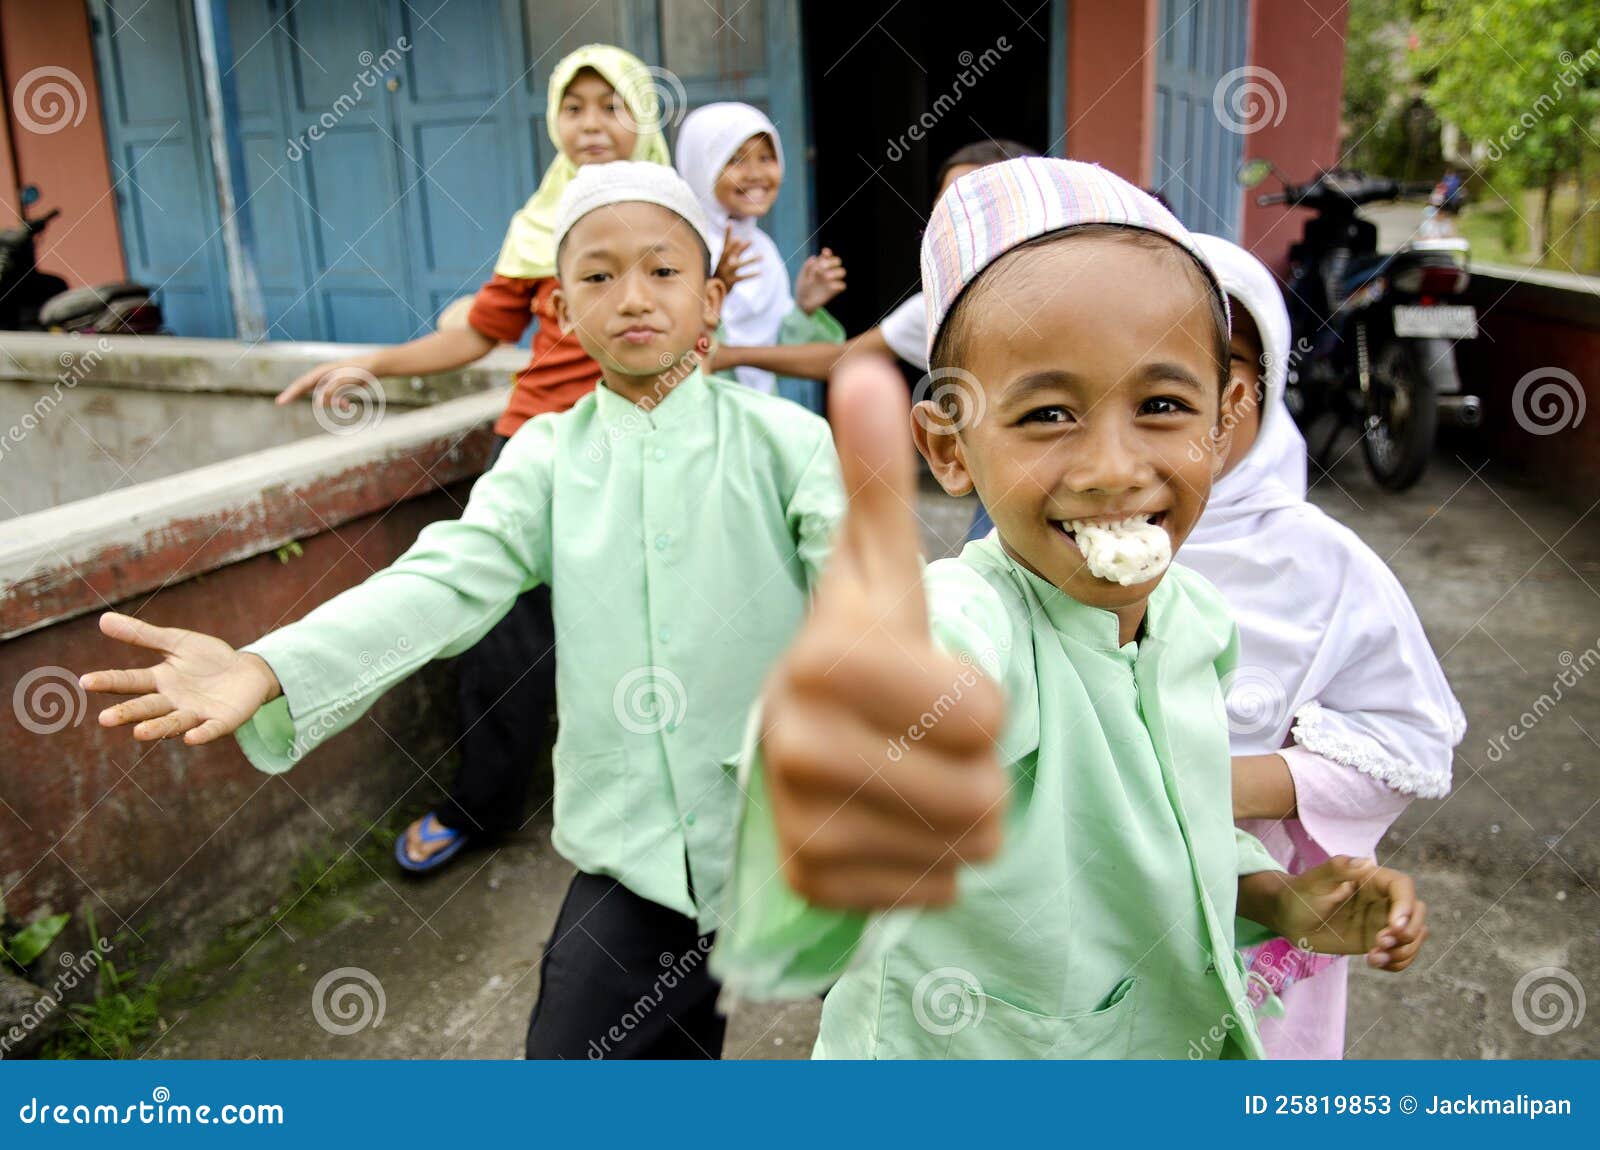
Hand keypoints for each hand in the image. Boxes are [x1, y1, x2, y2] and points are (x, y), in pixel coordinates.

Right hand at [79, 612, 281, 745]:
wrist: (247, 671)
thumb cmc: (207, 659)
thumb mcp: (176, 642)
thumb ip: (142, 635)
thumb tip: (102, 619)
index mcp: (159, 681)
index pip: (129, 681)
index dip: (109, 681)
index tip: (86, 681)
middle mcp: (173, 702)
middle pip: (147, 707)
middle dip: (128, 713)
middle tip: (105, 719)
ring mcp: (196, 714)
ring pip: (173, 722)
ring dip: (157, 728)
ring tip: (138, 732)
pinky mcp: (221, 721)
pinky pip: (210, 730)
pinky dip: (200, 734)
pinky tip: (190, 738)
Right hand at [275, 356, 378, 405]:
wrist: (372, 366)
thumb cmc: (357, 371)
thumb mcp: (344, 381)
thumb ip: (330, 392)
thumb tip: (318, 403)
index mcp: (321, 373)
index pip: (301, 384)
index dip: (290, 393)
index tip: (279, 402)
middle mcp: (323, 377)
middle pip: (310, 392)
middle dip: (316, 401)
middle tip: (294, 403)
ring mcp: (330, 382)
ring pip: (324, 399)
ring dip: (333, 404)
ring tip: (346, 404)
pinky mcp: (338, 386)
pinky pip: (333, 400)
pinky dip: (339, 404)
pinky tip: (347, 406)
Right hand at [713, 224, 759, 291]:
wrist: (712, 289)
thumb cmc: (722, 272)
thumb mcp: (727, 259)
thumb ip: (734, 250)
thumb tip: (740, 238)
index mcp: (723, 256)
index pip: (725, 243)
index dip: (727, 233)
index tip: (729, 224)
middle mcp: (724, 263)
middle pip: (732, 253)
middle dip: (740, 247)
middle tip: (750, 241)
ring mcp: (727, 272)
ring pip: (740, 265)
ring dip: (751, 260)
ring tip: (762, 256)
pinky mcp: (731, 281)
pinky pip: (742, 277)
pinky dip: (751, 275)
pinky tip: (760, 272)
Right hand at [759, 355, 1005, 909]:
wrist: (801, 740)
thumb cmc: (860, 647)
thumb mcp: (878, 567)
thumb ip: (875, 475)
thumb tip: (867, 369)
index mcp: (823, 657)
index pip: (980, 715)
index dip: (981, 703)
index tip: (932, 683)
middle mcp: (793, 744)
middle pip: (979, 794)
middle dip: (979, 770)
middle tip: (928, 742)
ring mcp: (795, 822)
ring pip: (964, 850)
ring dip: (963, 820)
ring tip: (914, 780)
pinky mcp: (807, 883)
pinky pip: (932, 895)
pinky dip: (931, 868)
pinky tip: (892, 827)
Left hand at [795, 248, 845, 313]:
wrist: (803, 303)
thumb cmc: (802, 289)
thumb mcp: (802, 276)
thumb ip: (807, 266)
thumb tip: (814, 257)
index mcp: (819, 266)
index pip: (827, 256)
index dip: (827, 253)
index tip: (824, 253)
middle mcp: (827, 272)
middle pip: (837, 261)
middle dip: (832, 262)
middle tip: (821, 267)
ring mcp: (832, 281)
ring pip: (842, 272)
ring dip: (835, 272)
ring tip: (826, 277)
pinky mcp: (834, 291)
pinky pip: (842, 285)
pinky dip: (837, 284)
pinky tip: (829, 286)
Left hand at [1272, 856, 1427, 971]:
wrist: (1289, 917)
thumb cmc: (1300, 893)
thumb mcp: (1315, 880)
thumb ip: (1338, 869)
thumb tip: (1365, 862)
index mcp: (1371, 879)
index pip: (1403, 887)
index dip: (1406, 906)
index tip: (1392, 927)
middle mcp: (1382, 899)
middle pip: (1417, 913)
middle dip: (1407, 932)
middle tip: (1379, 943)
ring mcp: (1382, 921)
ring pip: (1414, 935)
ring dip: (1403, 951)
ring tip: (1374, 958)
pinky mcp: (1377, 940)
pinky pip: (1402, 953)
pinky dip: (1397, 962)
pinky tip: (1375, 963)